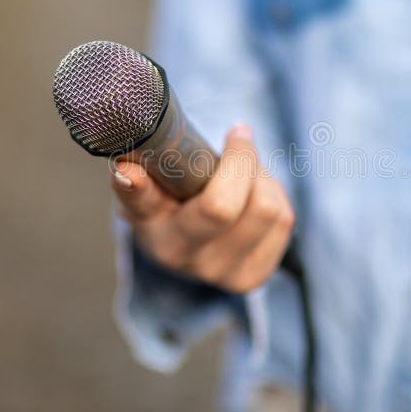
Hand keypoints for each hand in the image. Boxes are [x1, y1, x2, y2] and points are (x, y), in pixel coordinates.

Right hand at [111, 124, 294, 293]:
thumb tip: (125, 171)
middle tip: (236, 137)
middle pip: (224, 205)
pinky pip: (284, 218)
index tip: (127, 170)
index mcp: (157, 237)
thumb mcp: (148, 191)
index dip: (139, 189)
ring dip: (262, 177)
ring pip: (266, 207)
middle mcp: (190, 262)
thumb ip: (139, 181)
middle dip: (240, 158)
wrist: (190, 240)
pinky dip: (275, 194)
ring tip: (245, 171)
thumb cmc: (169, 203)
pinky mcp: (259, 273)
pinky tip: (254, 193)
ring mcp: (227, 274)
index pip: (148, 206)